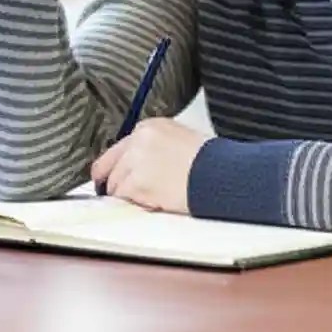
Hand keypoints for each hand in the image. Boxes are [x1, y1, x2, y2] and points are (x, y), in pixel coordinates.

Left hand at [91, 117, 208, 213]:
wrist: (221, 176)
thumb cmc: (211, 163)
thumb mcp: (180, 141)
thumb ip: (153, 148)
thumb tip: (138, 165)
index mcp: (149, 127)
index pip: (118, 148)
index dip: (117, 166)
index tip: (114, 175)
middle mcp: (138, 140)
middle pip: (110, 166)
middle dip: (118, 182)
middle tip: (128, 193)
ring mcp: (135, 161)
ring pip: (115, 184)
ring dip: (127, 195)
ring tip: (152, 197)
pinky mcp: (137, 183)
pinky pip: (123, 198)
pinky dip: (134, 204)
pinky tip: (154, 202)